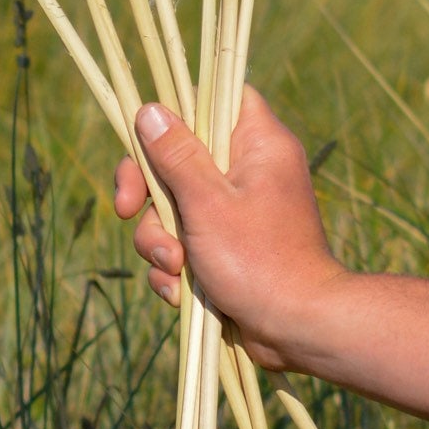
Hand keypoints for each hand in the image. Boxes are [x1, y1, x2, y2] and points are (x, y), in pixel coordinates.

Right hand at [113, 87, 350, 372]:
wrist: (298, 331)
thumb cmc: (259, 260)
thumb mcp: (208, 203)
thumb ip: (176, 156)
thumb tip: (149, 109)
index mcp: (258, 144)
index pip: (215, 97)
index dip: (176, 110)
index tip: (145, 138)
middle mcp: (249, 170)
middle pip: (179, 157)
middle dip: (151, 195)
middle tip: (130, 211)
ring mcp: (237, 211)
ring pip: (175, 207)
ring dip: (159, 240)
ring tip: (174, 268)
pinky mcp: (227, 248)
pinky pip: (185, 243)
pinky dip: (176, 267)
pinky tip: (178, 290)